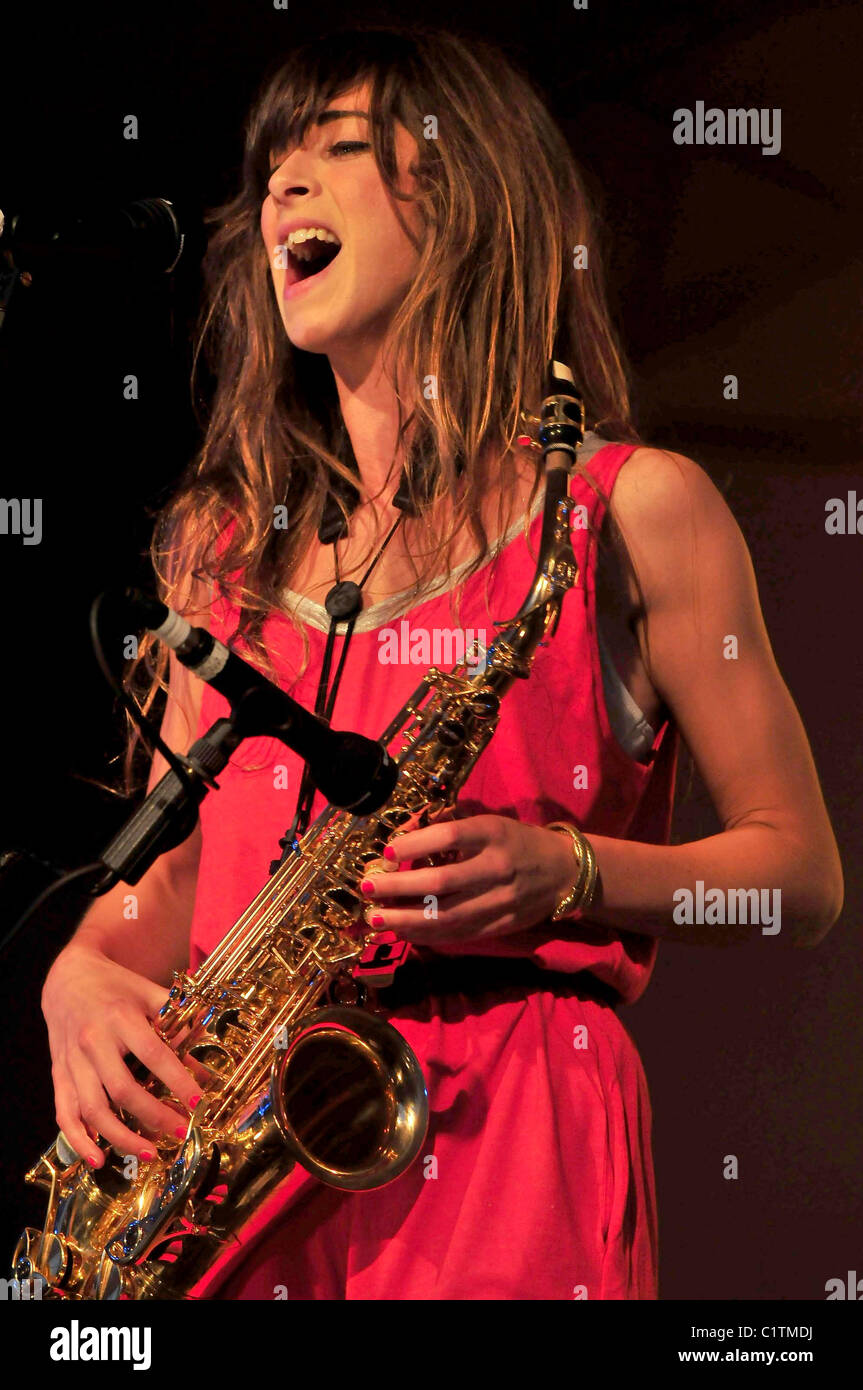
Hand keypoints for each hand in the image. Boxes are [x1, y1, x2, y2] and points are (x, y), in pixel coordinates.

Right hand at [41, 943, 202, 1167]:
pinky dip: (79, 1140)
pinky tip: (98, 1159)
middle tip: (181, 1131)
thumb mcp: (149, 994)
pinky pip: (65, 1114)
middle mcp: (93, 1041)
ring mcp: (72, 1062)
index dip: (177, 1080)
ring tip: (149, 1153)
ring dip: (121, 1137)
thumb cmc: (116, 988)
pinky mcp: (59, 1076)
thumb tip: (205, 1051)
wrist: (69, 979)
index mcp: (120, 1017)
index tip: (197, 1102)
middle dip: (154, 1116)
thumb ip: (178, 1023)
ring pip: (93, 1109)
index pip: (152, 1054)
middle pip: (122, 1089)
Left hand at [359, 814, 575, 944]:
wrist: (565, 871)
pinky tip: (404, 931)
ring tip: (377, 918)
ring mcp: (501, 900)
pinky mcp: (501, 925)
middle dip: (399, 887)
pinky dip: (428, 935)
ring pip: (448, 916)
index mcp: (494, 833)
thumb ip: (451, 831)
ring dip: (406, 919)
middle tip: (367, 888)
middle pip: (443, 881)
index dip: (415, 845)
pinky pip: (459, 935)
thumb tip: (402, 841)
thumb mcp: (489, 825)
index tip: (387, 852)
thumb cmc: (517, 841)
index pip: (450, 838)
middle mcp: (498, 866)